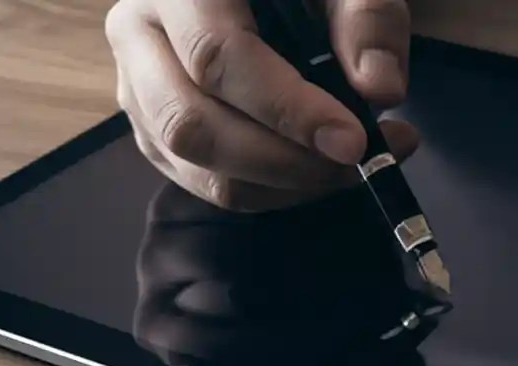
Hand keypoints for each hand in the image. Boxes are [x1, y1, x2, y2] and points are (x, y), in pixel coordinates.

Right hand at [106, 0, 417, 211]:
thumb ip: (368, 20)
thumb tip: (379, 89)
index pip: (216, 56)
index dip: (287, 109)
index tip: (353, 140)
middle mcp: (139, 33)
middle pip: (191, 124)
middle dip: (284, 162)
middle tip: (358, 162)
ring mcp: (138, 89)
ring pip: (196, 166)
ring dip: (283, 185)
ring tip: (350, 167)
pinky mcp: (154, 133)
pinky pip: (207, 184)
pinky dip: (273, 192)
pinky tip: (321, 171)